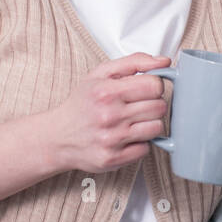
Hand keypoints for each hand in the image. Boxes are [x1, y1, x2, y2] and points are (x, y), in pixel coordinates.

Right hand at [45, 52, 172, 174]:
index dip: (155, 86)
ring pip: (156, 128)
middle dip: (152, 104)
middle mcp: (109, 116)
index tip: (147, 89)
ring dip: (148, 124)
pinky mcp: (113, 159)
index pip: (154, 85)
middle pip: (159, 107)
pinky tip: (126, 137)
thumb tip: (164, 62)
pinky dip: (139, 143)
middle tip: (138, 105)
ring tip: (133, 121)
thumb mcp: (100, 74)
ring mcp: (112, 139)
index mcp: (107, 91)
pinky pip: (146, 149)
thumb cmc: (81, 104)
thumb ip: (134, 62)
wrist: (58, 136)